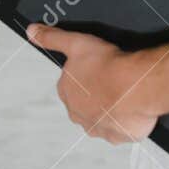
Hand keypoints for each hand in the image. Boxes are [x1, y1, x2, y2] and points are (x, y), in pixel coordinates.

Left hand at [27, 24, 158, 142]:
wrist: (136, 86)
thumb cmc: (108, 66)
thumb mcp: (75, 43)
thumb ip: (52, 38)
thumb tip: (32, 31)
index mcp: (66, 92)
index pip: (72, 85)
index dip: (87, 76)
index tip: (99, 69)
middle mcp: (78, 113)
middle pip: (86, 104)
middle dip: (97, 95)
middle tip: (113, 81)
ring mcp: (98, 127)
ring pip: (102, 119)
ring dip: (110, 110)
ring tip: (124, 94)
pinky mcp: (117, 137)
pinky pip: (120, 130)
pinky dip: (126, 122)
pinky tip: (132, 108)